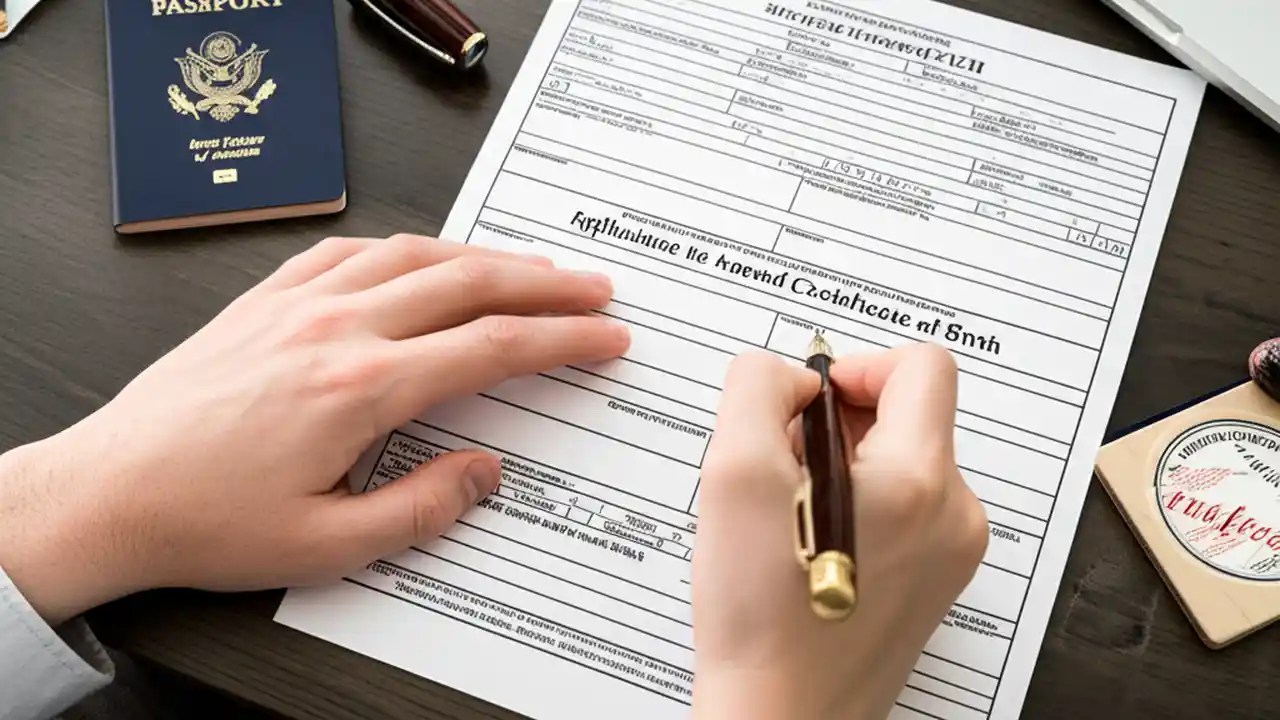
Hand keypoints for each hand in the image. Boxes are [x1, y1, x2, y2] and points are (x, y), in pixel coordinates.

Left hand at [0, 234, 628, 623]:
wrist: (110, 491)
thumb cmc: (205, 520)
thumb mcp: (326, 546)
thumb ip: (420, 508)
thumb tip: (483, 474)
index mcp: (362, 388)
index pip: (492, 347)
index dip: (563, 338)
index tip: (604, 335)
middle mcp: (336, 329)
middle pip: (467, 283)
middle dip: (544, 284)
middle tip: (593, 289)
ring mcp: (298, 304)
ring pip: (414, 254)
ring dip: (481, 255)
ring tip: (525, 267)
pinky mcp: (264, 300)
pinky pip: (348, 250)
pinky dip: (401, 247)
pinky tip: (417, 256)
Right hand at [692, 345, 987, 719]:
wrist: (779, 717)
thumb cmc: (762, 617)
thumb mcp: (734, 472)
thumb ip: (759, 389)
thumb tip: (790, 379)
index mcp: (920, 479)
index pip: (922, 367)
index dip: (857, 366)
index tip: (811, 399)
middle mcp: (952, 515)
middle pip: (909, 416)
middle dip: (837, 423)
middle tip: (781, 465)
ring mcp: (947, 555)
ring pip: (900, 465)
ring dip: (840, 467)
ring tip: (788, 516)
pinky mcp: (930, 584)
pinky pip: (900, 511)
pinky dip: (853, 508)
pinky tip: (805, 545)